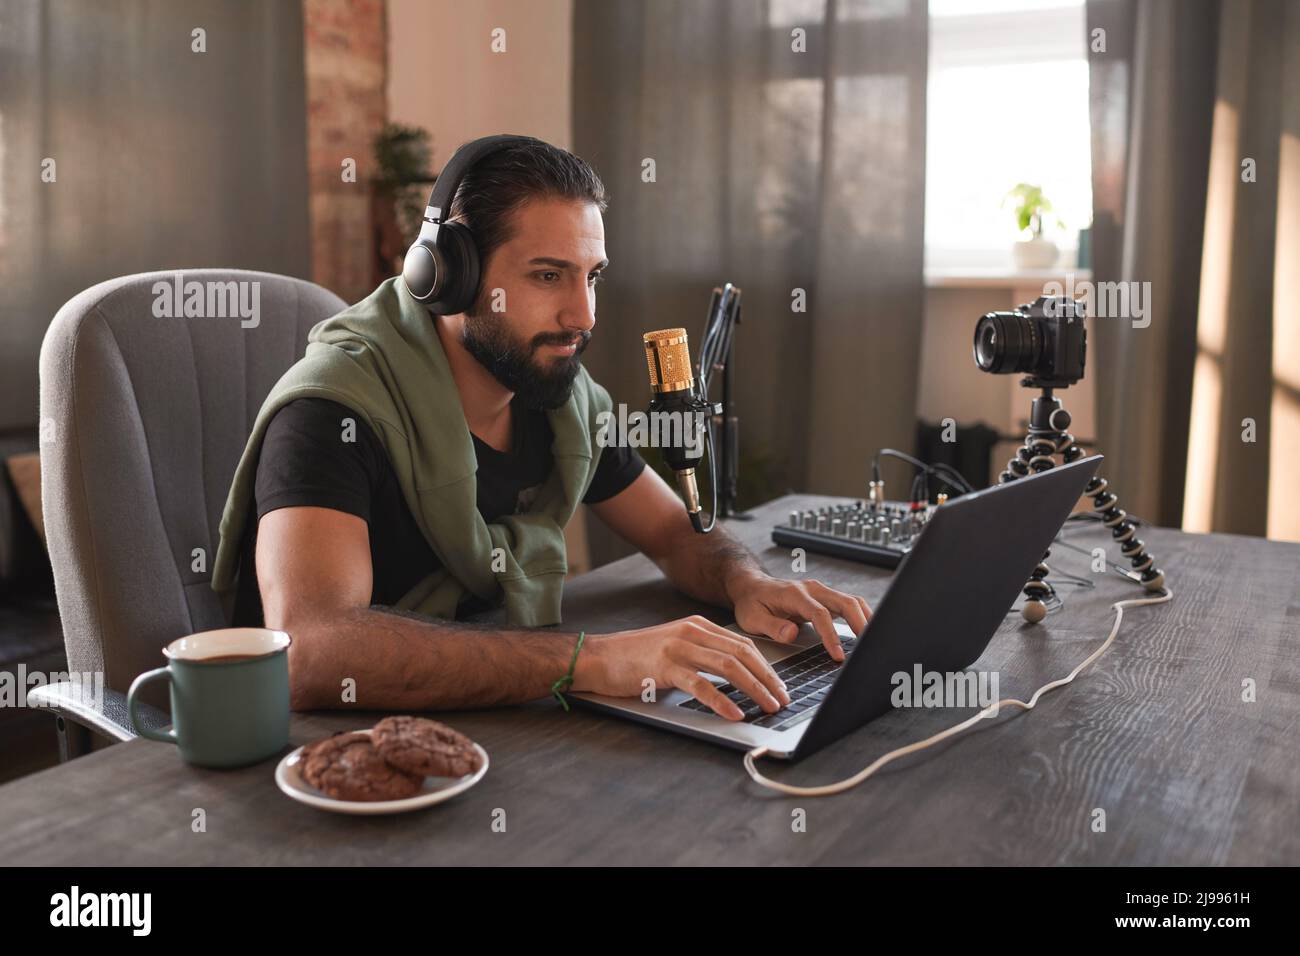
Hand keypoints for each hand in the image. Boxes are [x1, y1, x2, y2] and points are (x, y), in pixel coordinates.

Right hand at [574, 615, 791, 721]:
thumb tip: (735, 676)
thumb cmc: (634, 658)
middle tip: (783, 698)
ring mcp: (678, 648)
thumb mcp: (674, 647)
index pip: (742, 644)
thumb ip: (701, 654)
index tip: (780, 685)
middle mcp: (691, 632)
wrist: (597, 657)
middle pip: (742, 654)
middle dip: (767, 678)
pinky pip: (701, 685)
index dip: (766, 666)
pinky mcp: (664, 667)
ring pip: (728, 667)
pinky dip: (722, 701)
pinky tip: (735, 713)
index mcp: (697, 625)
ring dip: (754, 689)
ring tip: (768, 706)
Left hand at [725, 572, 870, 661]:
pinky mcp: (827, 599)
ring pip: (852, 601)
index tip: (839, 656)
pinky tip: (868, 633)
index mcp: (794, 594)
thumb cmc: (752, 603)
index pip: (819, 614)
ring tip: (875, 642)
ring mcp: (822, 593)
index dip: (831, 635)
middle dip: (861, 624)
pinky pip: (850, 605)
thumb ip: (772, 627)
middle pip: (846, 602)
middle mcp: (812, 590)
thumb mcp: (752, 618)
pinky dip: (862, 617)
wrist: (752, 587)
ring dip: (866, 619)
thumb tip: (792, 634)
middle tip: (870, 647)